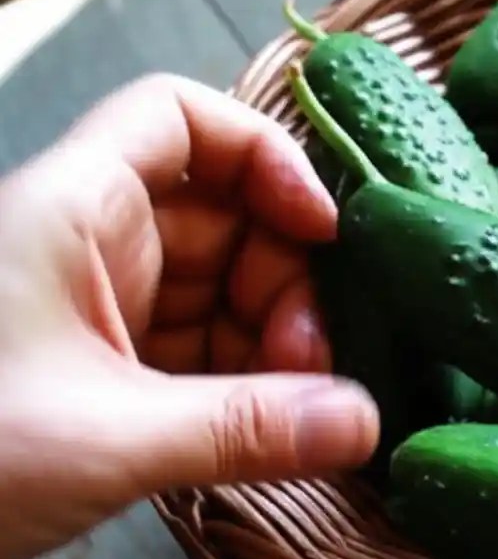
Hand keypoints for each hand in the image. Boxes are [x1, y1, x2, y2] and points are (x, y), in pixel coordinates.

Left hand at [0, 73, 377, 558]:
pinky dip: (244, 384)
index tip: (324, 230)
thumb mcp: (108, 440)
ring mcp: (97, 306)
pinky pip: (199, 350)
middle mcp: (89, 242)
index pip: (181, 118)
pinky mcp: (103, 366)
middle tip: (316, 364)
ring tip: (297, 413)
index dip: (267, 155)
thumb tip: (362, 423)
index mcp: (74, 210)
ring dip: (275, 346)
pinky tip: (270, 430)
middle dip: (288, 285)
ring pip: (222, 291)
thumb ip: (245, 429)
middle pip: (227, 217)